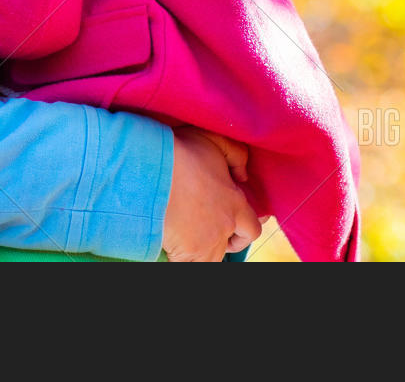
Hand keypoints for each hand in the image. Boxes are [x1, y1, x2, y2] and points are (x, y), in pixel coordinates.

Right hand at [161, 127, 260, 261]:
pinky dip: (182, 259)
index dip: (244, 231)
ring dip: (201, 252)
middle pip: (230, 247)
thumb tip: (243, 175)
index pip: (252, 228)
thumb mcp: (213, 140)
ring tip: (187, 240)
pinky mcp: (185, 252)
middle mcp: (224, 227)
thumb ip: (236, 155)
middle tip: (206, 233)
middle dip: (222, 243)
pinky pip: (188, 264)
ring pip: (210, 259)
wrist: (152, 169)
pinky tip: (174, 251)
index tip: (235, 229)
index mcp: (235, 203)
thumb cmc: (180, 152)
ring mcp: (205, 243)